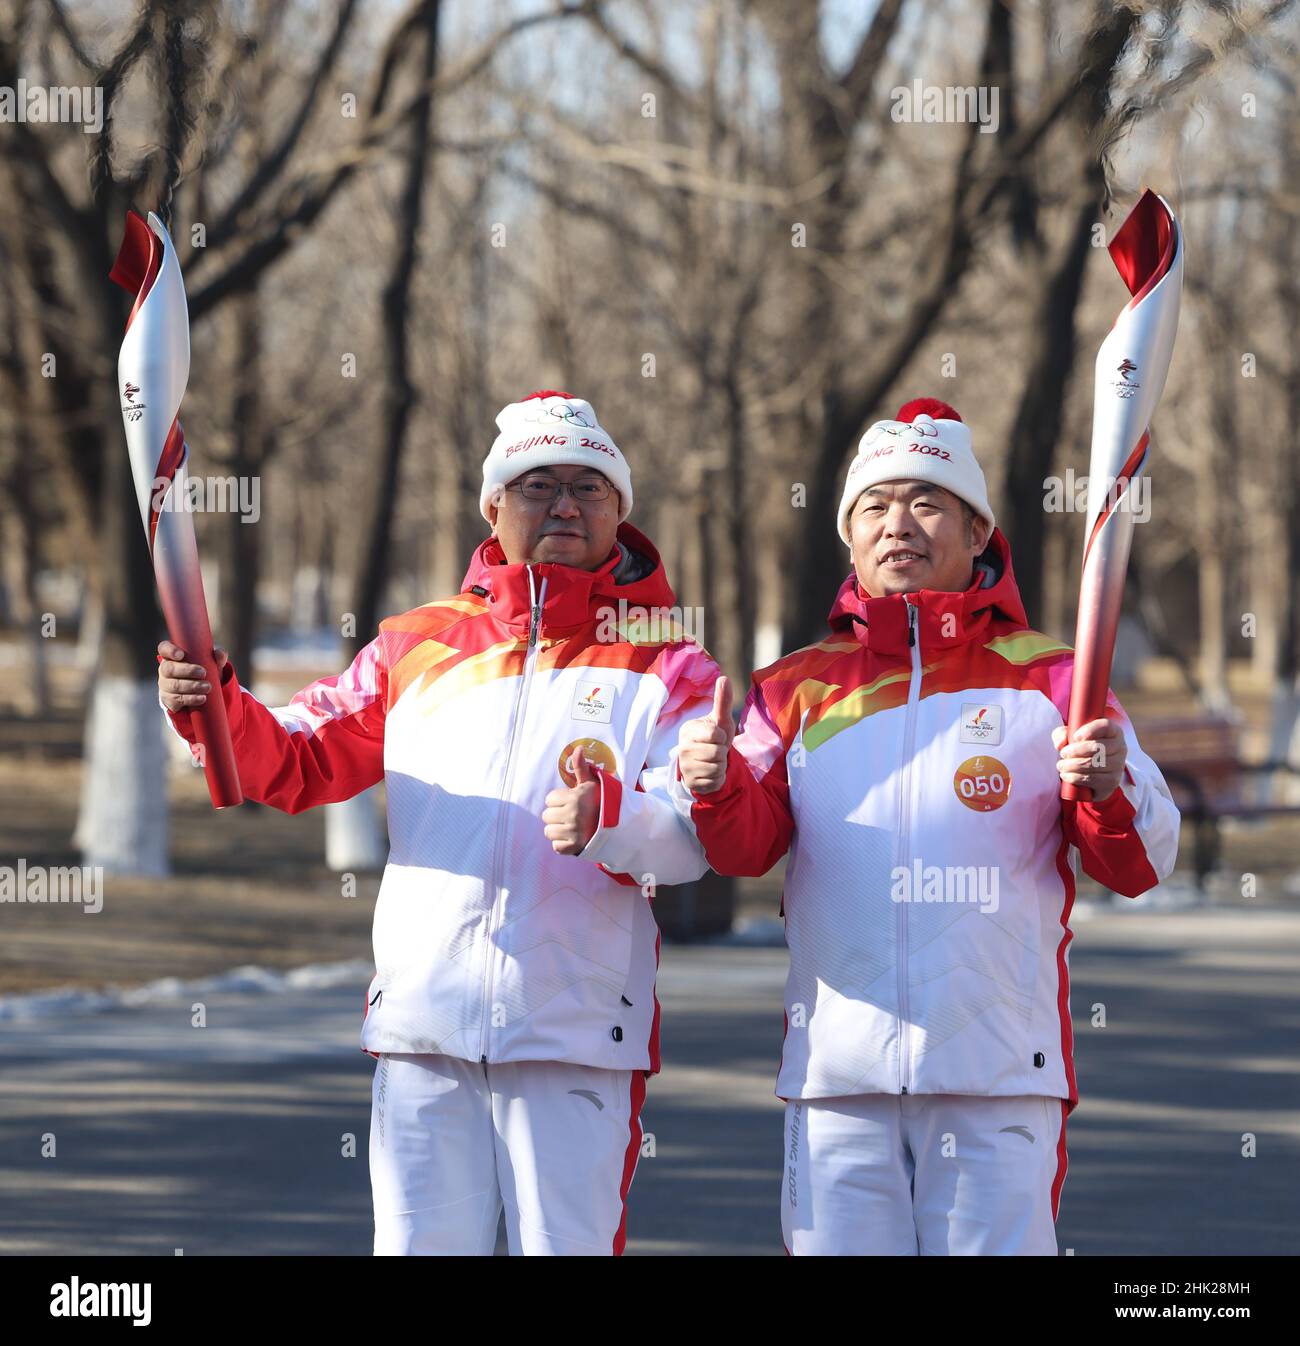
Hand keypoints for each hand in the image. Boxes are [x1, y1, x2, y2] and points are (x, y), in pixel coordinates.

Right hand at [157, 639, 227, 713]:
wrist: (203, 690)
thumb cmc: (204, 668)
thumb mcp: (212, 660)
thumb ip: (218, 655)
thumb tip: (219, 654)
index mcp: (172, 655)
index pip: (164, 648)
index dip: (170, 651)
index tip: (181, 655)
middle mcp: (165, 669)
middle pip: (169, 669)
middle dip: (187, 670)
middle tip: (203, 673)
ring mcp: (165, 685)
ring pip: (174, 685)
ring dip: (192, 686)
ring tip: (208, 687)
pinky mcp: (169, 699)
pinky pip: (177, 700)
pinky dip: (191, 699)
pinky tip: (202, 698)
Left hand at [543, 748, 601, 854]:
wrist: (620, 825)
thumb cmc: (602, 802)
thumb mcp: (592, 783)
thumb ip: (581, 767)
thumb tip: (578, 748)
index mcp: (574, 798)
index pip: (549, 799)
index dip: (560, 800)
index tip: (572, 801)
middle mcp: (572, 815)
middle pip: (547, 816)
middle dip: (557, 814)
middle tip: (572, 815)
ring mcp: (573, 833)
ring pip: (549, 831)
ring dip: (558, 830)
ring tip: (572, 826)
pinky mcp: (574, 848)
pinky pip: (556, 846)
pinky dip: (563, 844)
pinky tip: (573, 838)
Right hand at [677, 675, 734, 796]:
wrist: (706, 762)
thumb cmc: (714, 737)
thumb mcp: (720, 720)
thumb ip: (722, 700)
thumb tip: (724, 678)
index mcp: (688, 730)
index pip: (715, 734)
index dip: (722, 737)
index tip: (716, 737)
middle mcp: (682, 748)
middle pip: (717, 753)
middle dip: (722, 753)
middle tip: (715, 750)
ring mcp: (685, 767)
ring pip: (717, 768)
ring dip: (721, 766)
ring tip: (713, 761)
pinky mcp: (690, 783)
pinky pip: (715, 782)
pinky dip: (718, 779)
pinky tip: (710, 773)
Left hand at [1053, 717, 1126, 800]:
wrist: (1089, 772)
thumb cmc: (1080, 748)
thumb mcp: (1069, 736)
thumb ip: (1062, 734)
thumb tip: (1061, 743)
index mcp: (1113, 732)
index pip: (1106, 726)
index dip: (1090, 730)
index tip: (1075, 736)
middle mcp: (1120, 747)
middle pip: (1098, 747)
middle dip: (1075, 751)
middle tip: (1063, 754)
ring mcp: (1118, 766)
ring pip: (1094, 764)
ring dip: (1072, 765)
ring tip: (1061, 765)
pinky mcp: (1112, 782)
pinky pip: (1093, 779)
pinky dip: (1075, 777)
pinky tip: (1066, 775)